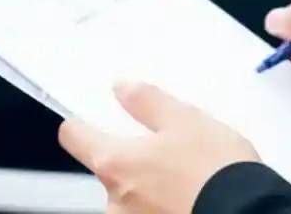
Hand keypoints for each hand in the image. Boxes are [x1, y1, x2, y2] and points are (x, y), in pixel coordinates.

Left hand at [59, 82, 258, 213]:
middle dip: (130, 160)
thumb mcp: (186, 121)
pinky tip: (191, 197)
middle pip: (107, 169)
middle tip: (164, 151)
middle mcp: (115, 201)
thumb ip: (148, 102)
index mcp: (115, 164)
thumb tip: (123, 89)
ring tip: (186, 178)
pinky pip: (151, 213)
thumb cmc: (217, 173)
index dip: (82, 124)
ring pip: (131, 197)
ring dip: (149, 188)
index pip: (73, 137)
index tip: (91, 119)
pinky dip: (165, 205)